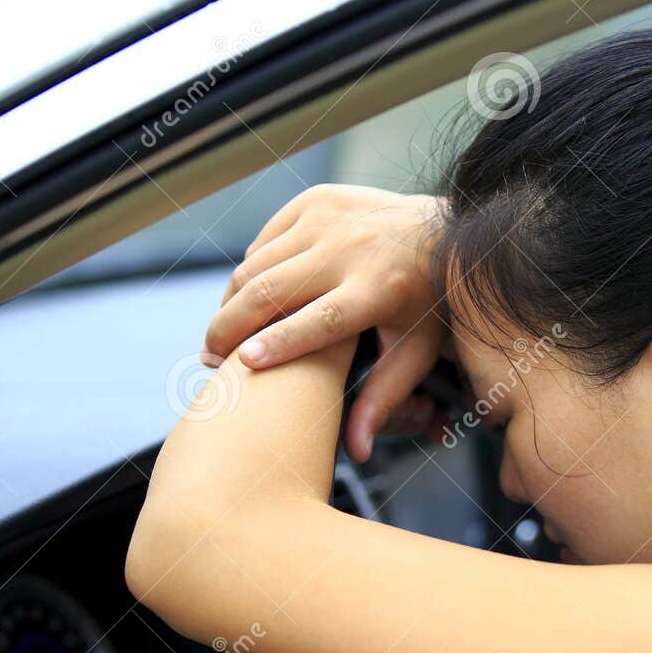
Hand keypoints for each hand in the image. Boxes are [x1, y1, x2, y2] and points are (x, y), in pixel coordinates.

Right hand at [205, 185, 448, 460]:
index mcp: (378, 289)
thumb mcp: (416, 353)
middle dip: (229, 325)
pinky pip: (264, 241)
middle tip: (210, 358)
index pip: (320, 320)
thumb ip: (383, 399)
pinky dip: (249, 271)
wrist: (442, 231)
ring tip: (222, 336)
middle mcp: (351, 248)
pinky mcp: (314, 200)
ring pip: (257, 264)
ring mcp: (329, 218)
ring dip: (231, 301)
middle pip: (271, 289)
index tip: (243, 363)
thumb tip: (354, 452)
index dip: (280, 343)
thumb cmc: (427, 306)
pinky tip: (248, 299)